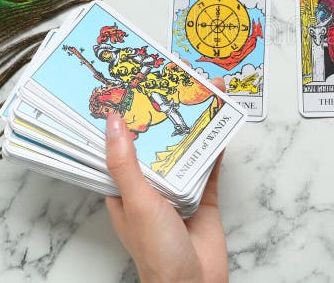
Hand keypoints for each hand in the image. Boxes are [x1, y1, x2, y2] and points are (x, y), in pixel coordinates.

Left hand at [105, 79, 228, 282]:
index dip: (123, 119)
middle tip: (170, 82)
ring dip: (191, 127)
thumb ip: (126, 163)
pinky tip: (219, 126)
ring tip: (198, 95)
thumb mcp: (136, 201)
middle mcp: (149, 188)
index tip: (127, 89)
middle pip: (155, 144)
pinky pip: (208, 166)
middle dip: (163, 116)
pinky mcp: (203, 197)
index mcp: (124, 190)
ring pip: (183, 151)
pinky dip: (213, 147)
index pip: (119, 147)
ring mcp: (177, 191)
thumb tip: (114, 123)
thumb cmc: (156, 251)